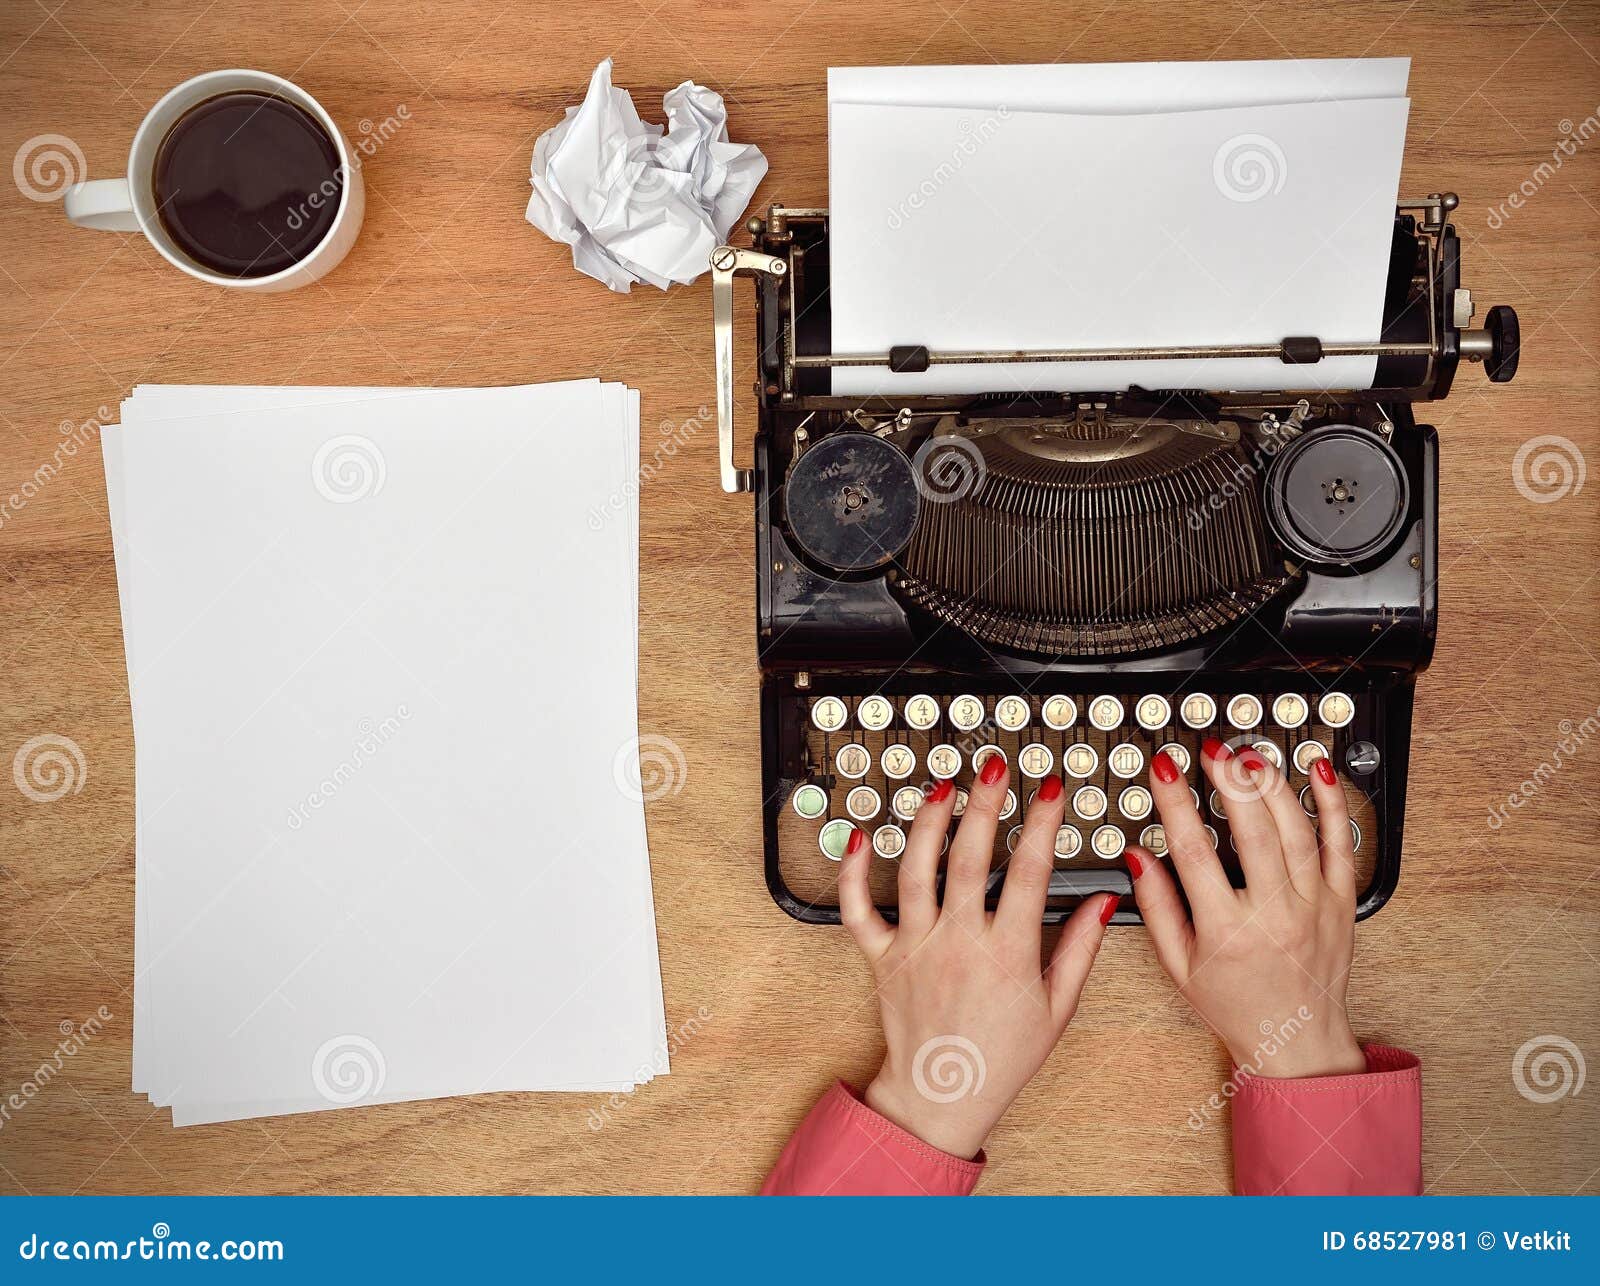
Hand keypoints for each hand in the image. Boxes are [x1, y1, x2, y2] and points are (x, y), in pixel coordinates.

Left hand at [838, 755, 1117, 1158]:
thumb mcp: (1057, 1008)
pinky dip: (853, 872)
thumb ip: (1081, 949)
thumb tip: (1104, 901)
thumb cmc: (1000, 1057)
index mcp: (1007, 955)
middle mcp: (957, 943)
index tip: (1050, 790)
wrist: (942, 1097)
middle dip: (984, 803)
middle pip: (969, 859)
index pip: (1029, 874)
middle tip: (993, 766)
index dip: (1042, 825)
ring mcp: (915, 947)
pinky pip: (858, 910)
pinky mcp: (880, 958)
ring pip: (915, 871)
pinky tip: (860, 837)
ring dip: (928, 822)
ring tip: (942, 787)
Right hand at [1127, 738, 1365, 1078]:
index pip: (1194, 853)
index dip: (1176, 805)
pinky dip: (1331, 802)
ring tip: (1249, 756)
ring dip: (1272, 785)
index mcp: (1228, 933)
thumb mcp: (1179, 966)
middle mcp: (1274, 917)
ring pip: (1296, 831)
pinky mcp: (1342, 903)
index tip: (1165, 770)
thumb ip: (1157, 907)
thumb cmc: (1237, 1006)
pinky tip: (1317, 770)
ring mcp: (1314, 907)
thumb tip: (1138, 857)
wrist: (1297, 1041)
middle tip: (1212, 749)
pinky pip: (1340, 844)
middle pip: (1252, 833)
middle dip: (1229, 781)